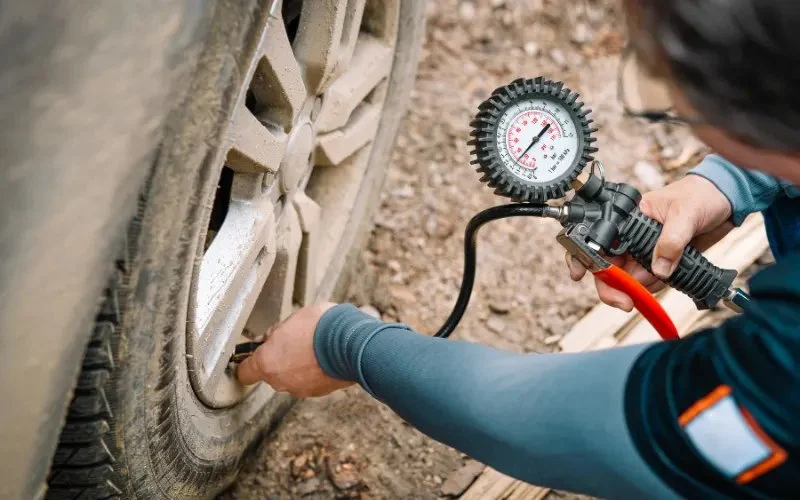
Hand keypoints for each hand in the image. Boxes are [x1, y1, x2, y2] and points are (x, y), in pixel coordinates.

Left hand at [236, 302, 354, 396]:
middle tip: (292, 341)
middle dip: (278, 359)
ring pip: (291, 378)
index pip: (244, 372)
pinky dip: (314, 371)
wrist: (353, 343)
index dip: (247, 362)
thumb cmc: (320, 327)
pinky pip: (310, 380)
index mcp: (267, 363)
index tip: (252, 355)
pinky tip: (324, 356)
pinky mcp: (319, 392)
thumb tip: (268, 339)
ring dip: (298, 366)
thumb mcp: (291, 319)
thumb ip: (275, 333)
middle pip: (271, 373)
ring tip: (313, 347)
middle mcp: (280, 381)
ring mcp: (301, 389)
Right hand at [565, 174, 733, 310]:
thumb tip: (659, 269)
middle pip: (607, 268)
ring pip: (629, 280)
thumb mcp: (685, 214)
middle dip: (614, 288)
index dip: (583, 258)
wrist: (726, 201)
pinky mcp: (660, 263)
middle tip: (626, 302)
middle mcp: (630, 237)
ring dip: (644, 286)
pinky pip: (650, 283)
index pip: (597, 240)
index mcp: (627, 218)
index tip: (579, 274)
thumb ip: (670, 241)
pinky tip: (674, 273)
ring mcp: (644, 252)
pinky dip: (659, 285)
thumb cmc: (700, 195)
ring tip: (668, 272)